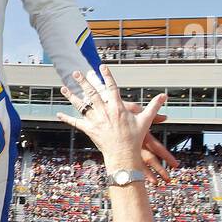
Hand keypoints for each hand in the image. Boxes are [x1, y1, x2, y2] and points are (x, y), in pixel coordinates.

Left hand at [56, 66, 174, 180]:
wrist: (124, 155)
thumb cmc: (135, 138)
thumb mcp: (145, 120)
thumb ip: (154, 106)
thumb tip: (164, 96)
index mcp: (118, 108)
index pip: (112, 88)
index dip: (107, 76)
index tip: (101, 66)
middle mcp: (105, 112)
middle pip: (92, 93)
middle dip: (83, 82)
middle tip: (76, 72)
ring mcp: (96, 121)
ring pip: (82, 106)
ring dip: (72, 96)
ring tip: (64, 87)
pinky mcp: (89, 130)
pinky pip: (76, 123)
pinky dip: (67, 118)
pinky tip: (58, 113)